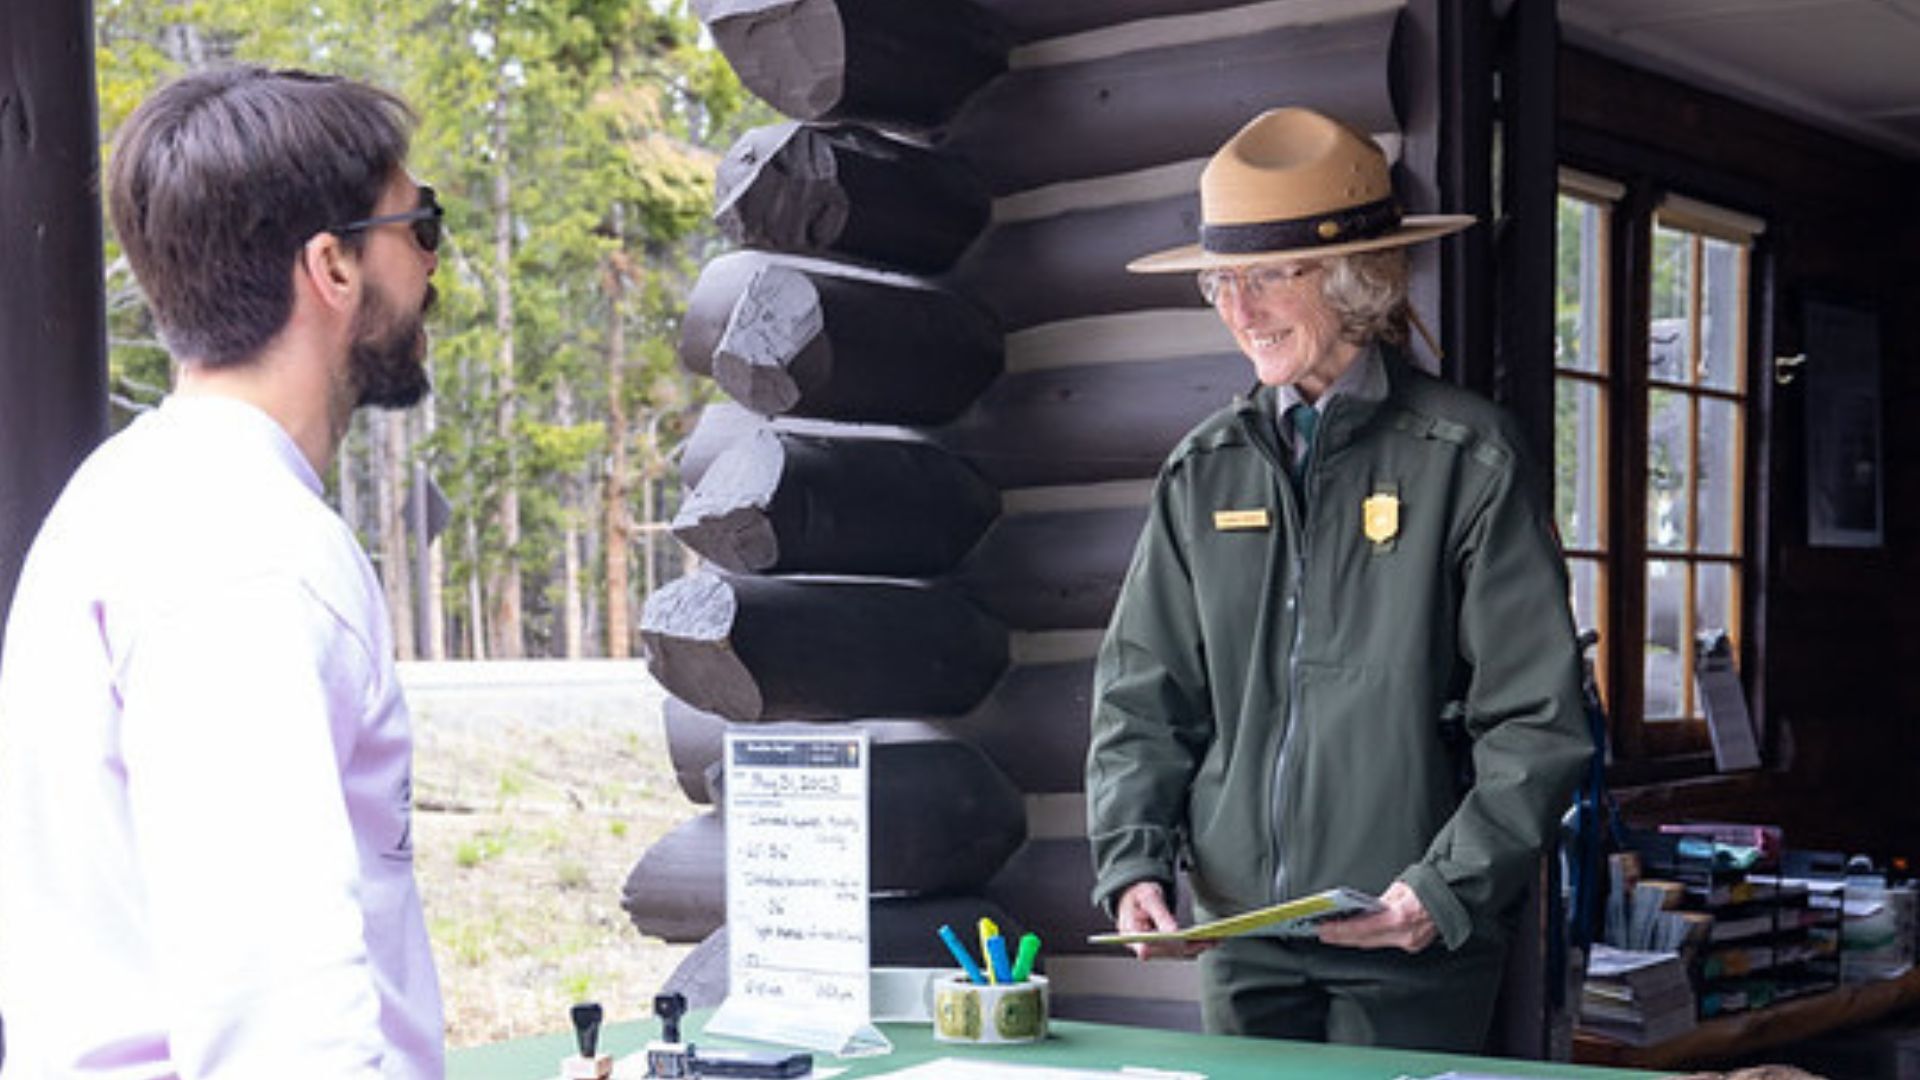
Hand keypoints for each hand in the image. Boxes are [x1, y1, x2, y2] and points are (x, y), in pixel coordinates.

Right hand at [1115, 880, 1214, 959]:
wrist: (1135, 894)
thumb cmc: (1139, 894)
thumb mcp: (1149, 898)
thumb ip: (1161, 916)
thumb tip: (1173, 933)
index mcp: (1130, 932)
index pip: (1145, 948)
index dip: (1164, 947)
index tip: (1181, 941)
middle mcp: (1140, 945)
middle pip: (1165, 951)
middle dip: (1188, 945)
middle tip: (1208, 939)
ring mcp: (1151, 948)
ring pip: (1175, 952)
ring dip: (1195, 947)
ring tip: (1213, 939)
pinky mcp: (1162, 947)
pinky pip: (1178, 949)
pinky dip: (1193, 945)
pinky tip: (1207, 941)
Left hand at [1315, 881, 1436, 952]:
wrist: (1454, 896)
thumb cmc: (1428, 887)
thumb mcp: (1399, 888)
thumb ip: (1380, 902)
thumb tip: (1363, 910)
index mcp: (1400, 916)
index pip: (1362, 928)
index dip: (1340, 931)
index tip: (1323, 929)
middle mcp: (1405, 934)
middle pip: (1365, 940)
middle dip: (1342, 937)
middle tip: (1323, 932)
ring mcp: (1411, 942)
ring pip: (1374, 943)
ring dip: (1354, 939)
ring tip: (1335, 933)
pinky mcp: (1414, 945)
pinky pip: (1386, 942)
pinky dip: (1371, 938)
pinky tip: (1357, 934)